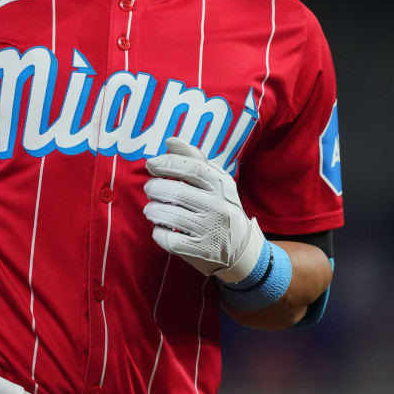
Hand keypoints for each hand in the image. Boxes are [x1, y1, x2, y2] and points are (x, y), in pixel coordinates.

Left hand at [143, 137, 266, 282]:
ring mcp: (211, 231)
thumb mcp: (217, 183)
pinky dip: (159, 232)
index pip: (193, 169)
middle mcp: (219, 208)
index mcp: (223, 187)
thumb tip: (170, 141)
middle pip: (177, 192)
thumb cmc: (223, 209)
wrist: (242, 251)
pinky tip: (162, 228)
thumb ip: (194, 159)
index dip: (168, 164)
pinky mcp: (201, 252)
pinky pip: (169, 239)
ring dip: (152, 210)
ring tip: (152, 209)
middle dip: (155, 188)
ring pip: (169, 216)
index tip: (151, 164)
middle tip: (150, 189)